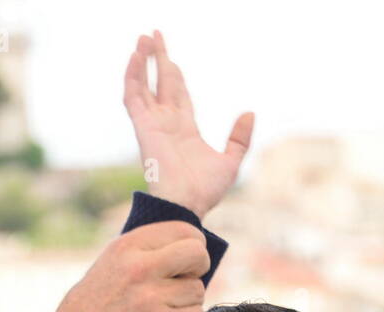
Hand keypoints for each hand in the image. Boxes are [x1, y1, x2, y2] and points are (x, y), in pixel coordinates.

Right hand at [29, 220, 209, 311]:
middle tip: (187, 279)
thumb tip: (190, 242)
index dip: (194, 244)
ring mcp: (151, 298)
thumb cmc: (96, 304)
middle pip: (197, 254)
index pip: (183, 230)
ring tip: (166, 308)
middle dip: (200, 267)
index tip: (188, 259)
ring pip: (197, 290)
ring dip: (188, 301)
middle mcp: (139, 268)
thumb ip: (146, 249)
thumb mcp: (112, 262)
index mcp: (127, 246)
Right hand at [123, 30, 253, 219]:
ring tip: (143, 38)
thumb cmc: (205, 191)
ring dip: (142, 62)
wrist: (187, 204)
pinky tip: (136, 57)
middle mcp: (166, 124)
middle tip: (153, 34)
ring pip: (144, 85)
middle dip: (158, 58)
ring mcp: (153, 124)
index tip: (170, 56)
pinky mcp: (143, 128)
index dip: (173, 73)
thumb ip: (239, 138)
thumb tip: (249, 112)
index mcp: (184, 129)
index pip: (177, 93)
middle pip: (160, 82)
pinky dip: (133, 77)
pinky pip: (134, 97)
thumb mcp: (231, 161)